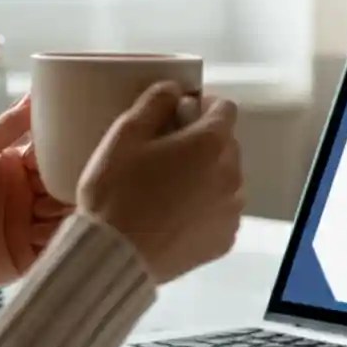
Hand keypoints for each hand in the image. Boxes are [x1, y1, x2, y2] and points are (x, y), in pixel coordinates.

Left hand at [0, 96, 72, 291]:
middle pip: (64, 188)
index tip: (75, 154)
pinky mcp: (31, 256)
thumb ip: (10, 123)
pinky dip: (57, 239)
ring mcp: (29, 227)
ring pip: (66, 216)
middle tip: (59, 188)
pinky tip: (41, 234)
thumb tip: (35, 91)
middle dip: (68, 187)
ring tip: (43, 213)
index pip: (52, 159)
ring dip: (61, 213)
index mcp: (14, 169)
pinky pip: (58, 245)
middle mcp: (25, 197)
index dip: (64, 157)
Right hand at [78, 82, 243, 282]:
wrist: (114, 258)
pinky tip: (176, 214)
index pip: (225, 108)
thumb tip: (173, 88)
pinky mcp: (224, 239)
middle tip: (167, 152)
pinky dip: (206, 207)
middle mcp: (232, 175)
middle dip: (203, 141)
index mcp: (211, 144)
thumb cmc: (116, 194)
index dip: (203, 105)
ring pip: (226, 179)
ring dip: (206, 175)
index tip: (181, 113)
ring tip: (169, 187)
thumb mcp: (124, 135)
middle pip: (227, 144)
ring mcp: (231, 211)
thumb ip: (154, 102)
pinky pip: (221, 212)